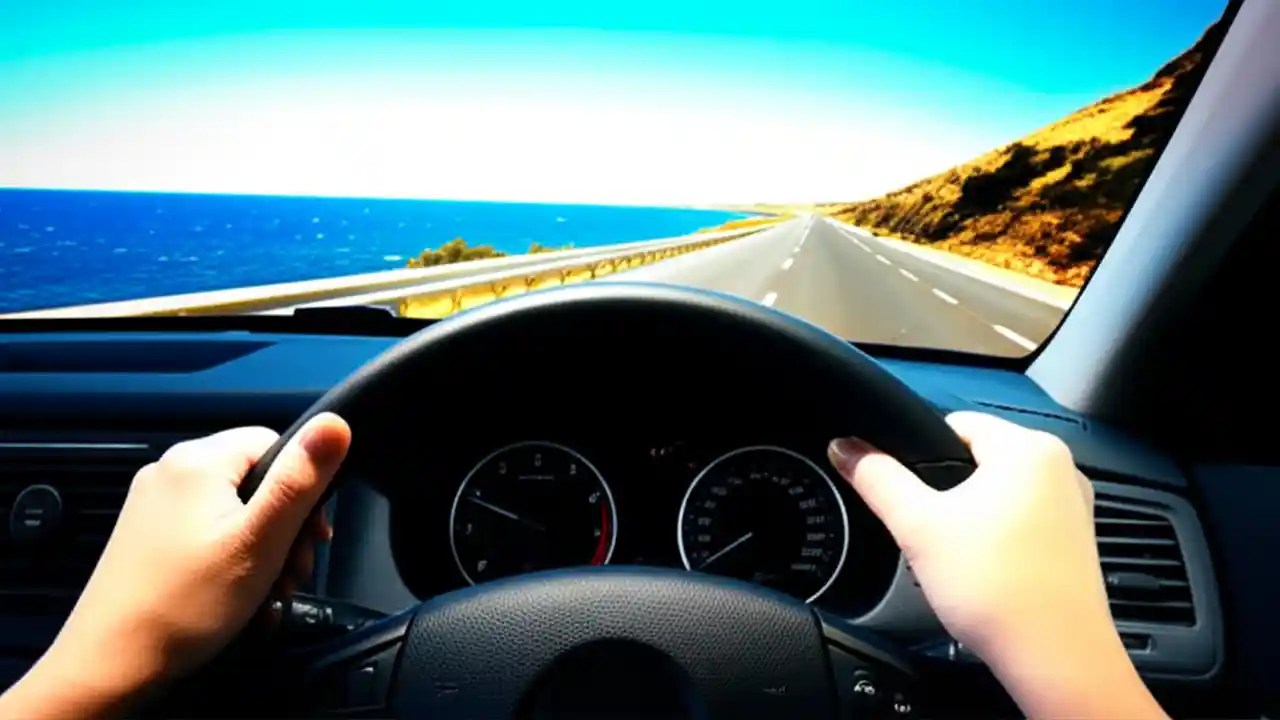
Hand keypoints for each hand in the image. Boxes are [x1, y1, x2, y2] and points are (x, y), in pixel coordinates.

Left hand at [0, 413, 350, 719]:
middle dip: (284, 527)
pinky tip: (238, 594)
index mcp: (198, 460)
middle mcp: (170, 471)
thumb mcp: (261, 539)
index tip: (311, 537)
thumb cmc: (188, 603)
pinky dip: (232, 558)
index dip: (304, 489)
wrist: (111, 664)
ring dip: (263, 549)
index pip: (275, 443)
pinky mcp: (147, 536)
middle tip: (291, 573)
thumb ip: (301, 479)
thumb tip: (335, 422)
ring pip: (234, 510)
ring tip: (266, 591)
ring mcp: (154, 505)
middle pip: (255, 480)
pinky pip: (208, 532)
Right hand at [828, 411, 1165, 719]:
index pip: (955, 423)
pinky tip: (986, 571)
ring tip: (961, 556)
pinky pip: (1022, 524)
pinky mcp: (1074, 543)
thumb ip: (877, 478)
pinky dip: (998, 540)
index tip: (906, 489)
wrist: (1054, 658)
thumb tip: (846, 448)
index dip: (920, 454)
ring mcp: (1073, 507)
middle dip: (946, 491)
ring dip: (972, 517)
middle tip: (933, 532)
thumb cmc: (999, 590)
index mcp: (1029, 448)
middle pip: (978, 460)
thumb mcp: (918, 526)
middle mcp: (1061, 469)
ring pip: (999, 494)